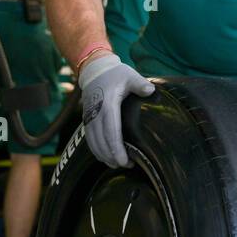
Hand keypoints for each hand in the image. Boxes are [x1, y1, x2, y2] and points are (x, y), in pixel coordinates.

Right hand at [80, 52, 155, 166]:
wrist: (95, 70)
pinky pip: (89, 138)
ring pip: (93, 141)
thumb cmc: (116, 74)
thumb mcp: (130, 76)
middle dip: (111, 156)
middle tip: (125, 166)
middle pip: (101, 140)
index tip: (124, 160)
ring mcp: (89, 116)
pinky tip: (105, 158)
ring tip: (117, 165)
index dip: (116, 147)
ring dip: (103, 155)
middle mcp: (95, 112)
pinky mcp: (86, 119)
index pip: (111, 130)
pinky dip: (96, 150)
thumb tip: (150, 90)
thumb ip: (140, 84)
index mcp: (107, 104)